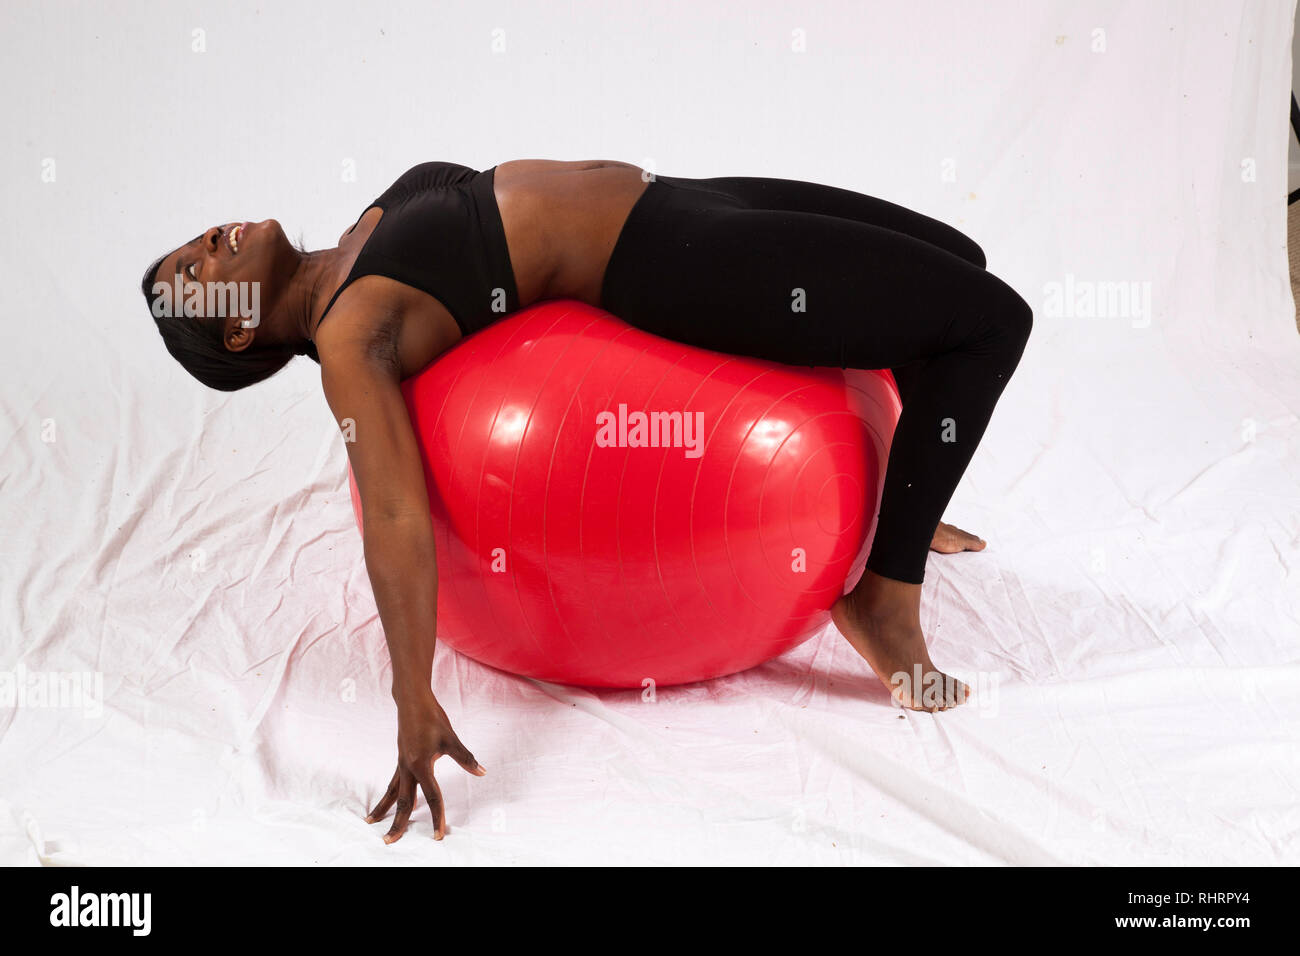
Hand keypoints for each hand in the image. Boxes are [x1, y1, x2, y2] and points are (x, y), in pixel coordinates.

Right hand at [365, 695, 485, 842]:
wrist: (412, 700)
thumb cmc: (432, 718)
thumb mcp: (451, 738)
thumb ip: (465, 758)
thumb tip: (481, 772)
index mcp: (421, 764)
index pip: (432, 797)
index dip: (437, 816)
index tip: (438, 835)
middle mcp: (408, 767)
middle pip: (403, 801)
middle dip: (397, 823)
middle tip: (388, 842)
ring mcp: (402, 763)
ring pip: (392, 792)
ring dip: (384, 809)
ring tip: (371, 823)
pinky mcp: (401, 759)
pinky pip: (393, 782)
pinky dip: (389, 794)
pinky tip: (388, 802)